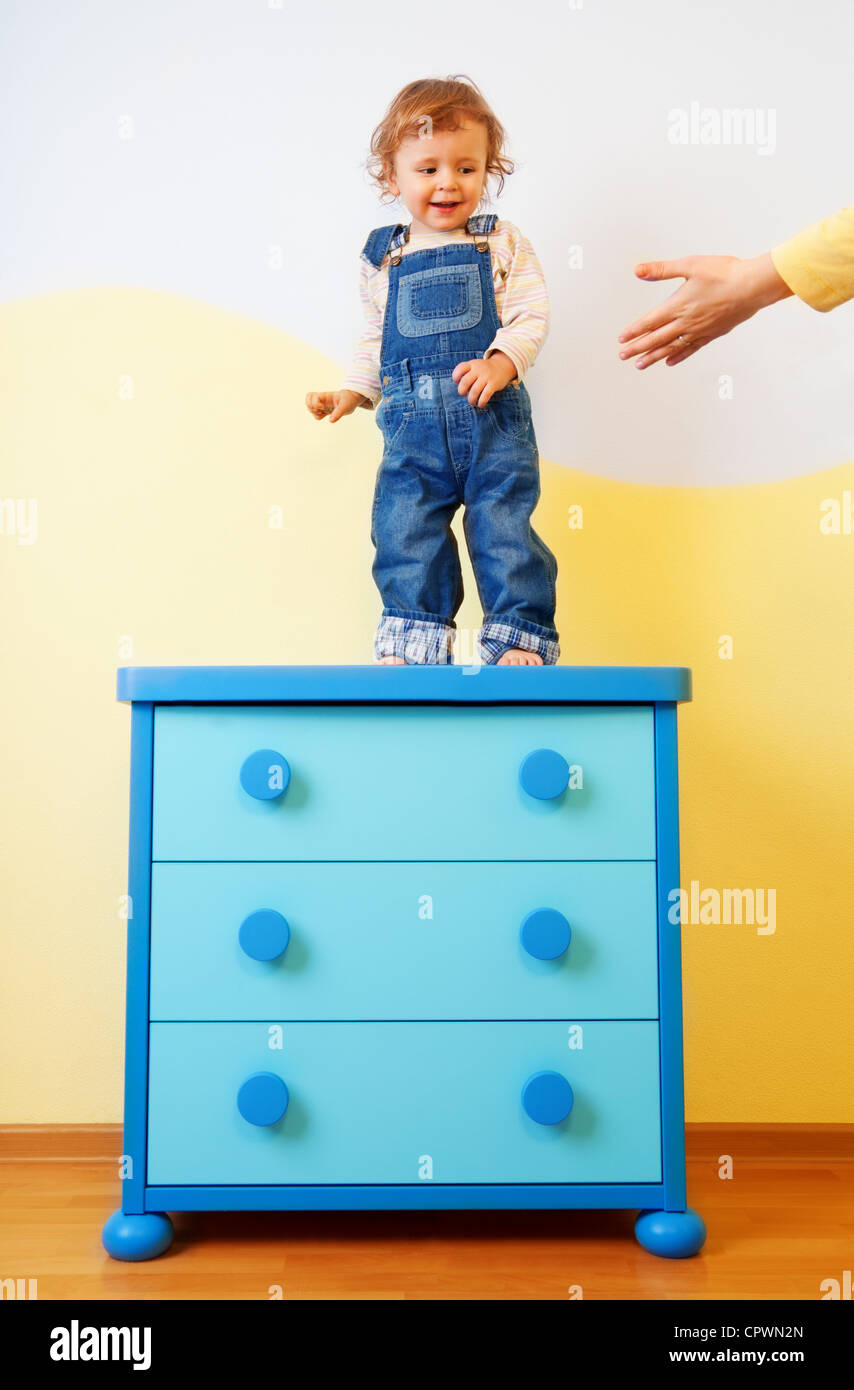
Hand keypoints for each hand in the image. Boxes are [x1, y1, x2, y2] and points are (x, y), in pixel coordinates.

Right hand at [305, 389, 368, 421]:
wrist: (353, 399)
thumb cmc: (349, 399)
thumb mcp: (346, 405)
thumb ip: (338, 412)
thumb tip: (330, 421)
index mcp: (325, 396)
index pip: (311, 396)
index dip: (314, 403)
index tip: (323, 407)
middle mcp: (322, 400)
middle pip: (307, 402)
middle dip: (311, 408)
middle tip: (321, 410)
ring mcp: (323, 405)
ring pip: (310, 409)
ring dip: (314, 413)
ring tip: (323, 414)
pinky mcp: (325, 411)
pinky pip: (316, 414)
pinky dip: (318, 417)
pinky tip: (325, 416)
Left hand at [452, 351, 516, 405]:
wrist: (502, 366)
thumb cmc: (484, 370)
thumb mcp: (475, 366)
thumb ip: (466, 373)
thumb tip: (460, 390)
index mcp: (472, 364)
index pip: (461, 368)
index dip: (456, 377)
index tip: (457, 382)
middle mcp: (479, 369)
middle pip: (465, 382)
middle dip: (461, 391)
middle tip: (463, 395)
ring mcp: (486, 376)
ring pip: (475, 391)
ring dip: (471, 399)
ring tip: (472, 402)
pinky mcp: (494, 384)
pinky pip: (485, 395)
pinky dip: (481, 402)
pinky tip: (480, 404)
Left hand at [618, 253, 793, 368]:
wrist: (753, 286)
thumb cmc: (724, 272)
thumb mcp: (690, 265)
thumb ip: (662, 270)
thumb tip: (637, 270)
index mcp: (678, 305)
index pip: (649, 322)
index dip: (634, 331)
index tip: (621, 340)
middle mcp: (686, 321)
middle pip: (656, 338)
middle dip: (638, 348)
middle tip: (623, 356)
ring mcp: (699, 330)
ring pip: (671, 347)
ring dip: (654, 356)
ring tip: (640, 365)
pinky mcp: (712, 333)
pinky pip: (691, 349)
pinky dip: (678, 356)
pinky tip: (669, 362)